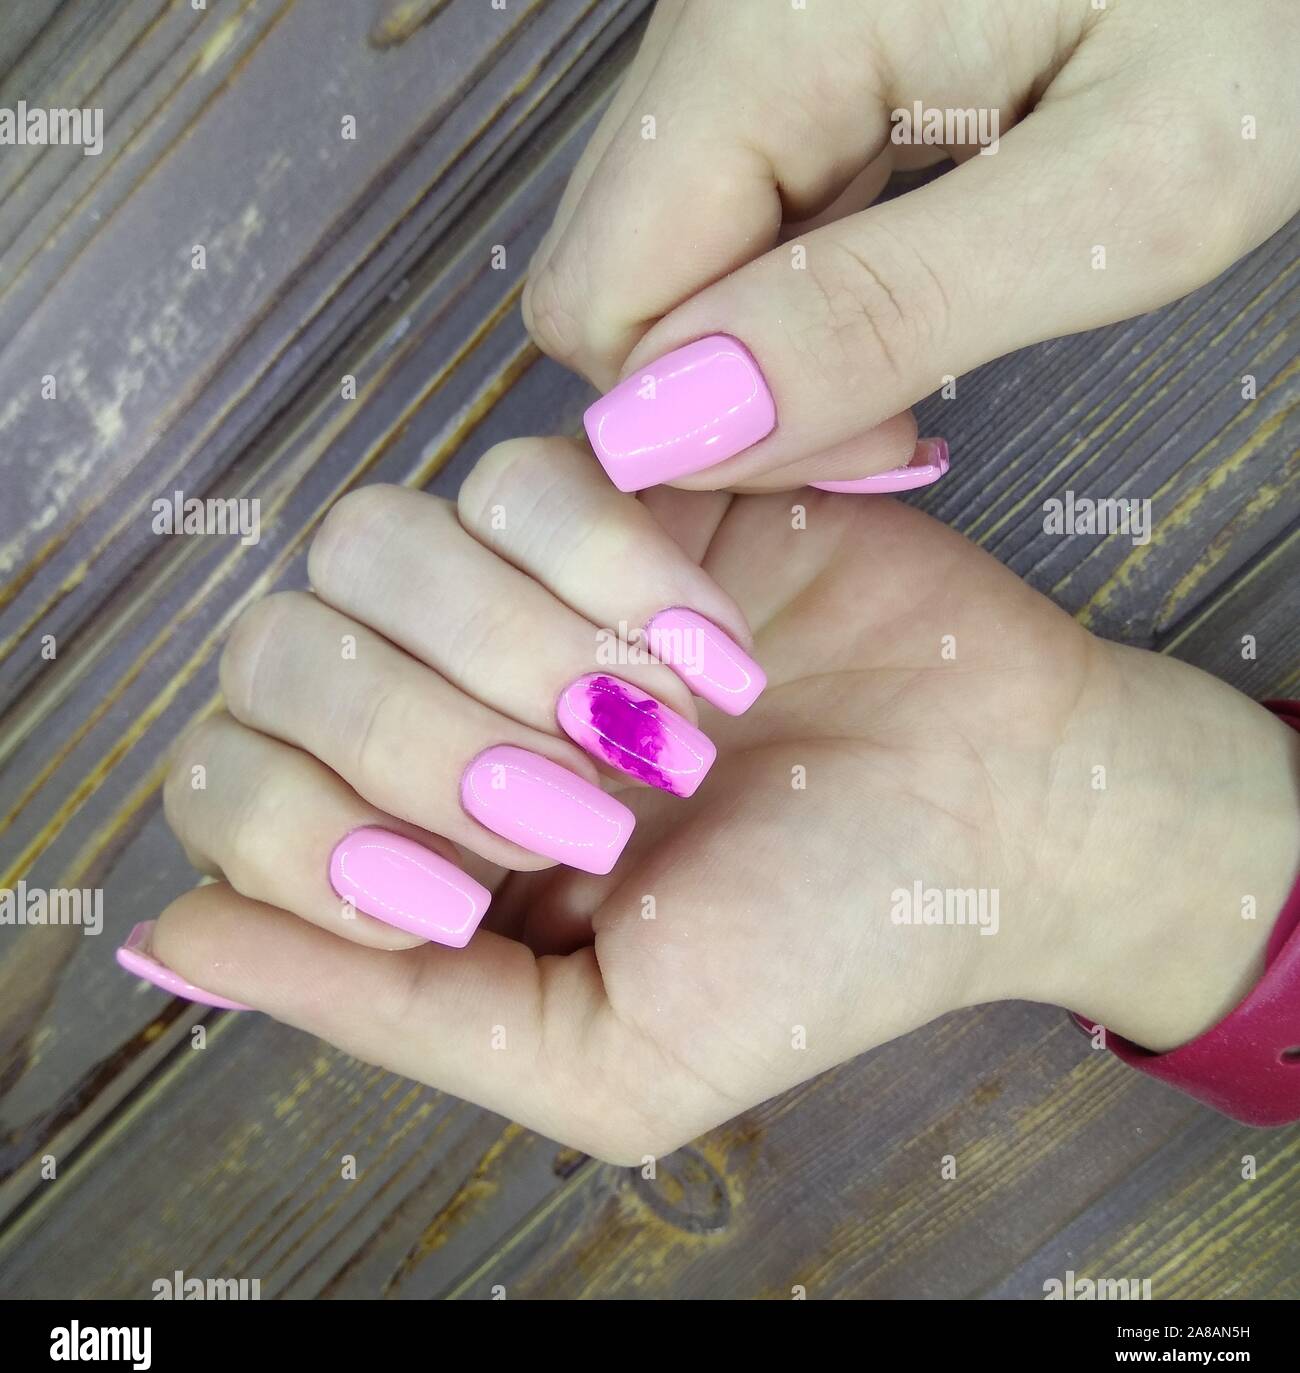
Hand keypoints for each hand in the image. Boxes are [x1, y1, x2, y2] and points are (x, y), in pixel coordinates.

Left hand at [130, 440, 1298, 1160]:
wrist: (1005, 822)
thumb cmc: (820, 955)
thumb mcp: (602, 1057)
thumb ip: (385, 1012)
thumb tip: (169, 938)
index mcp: (414, 846)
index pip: (229, 789)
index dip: (313, 836)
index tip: (466, 894)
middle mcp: (440, 698)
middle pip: (280, 653)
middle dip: (422, 742)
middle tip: (589, 811)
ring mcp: (520, 583)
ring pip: (373, 541)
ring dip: (515, 648)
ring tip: (662, 729)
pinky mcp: (621, 491)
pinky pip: (521, 473)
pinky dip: (609, 569)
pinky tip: (717, 645)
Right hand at [523, 0, 1299, 491]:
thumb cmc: (1280, 9)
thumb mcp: (1117, 198)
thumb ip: (881, 315)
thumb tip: (667, 427)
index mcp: (770, 25)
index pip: (601, 301)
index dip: (707, 419)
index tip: (880, 437)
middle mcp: (715, 5)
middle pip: (610, 271)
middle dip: (730, 384)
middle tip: (902, 399)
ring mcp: (743, 13)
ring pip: (664, 241)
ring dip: (767, 331)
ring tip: (925, 332)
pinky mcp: (786, 31)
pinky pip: (727, 192)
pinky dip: (792, 267)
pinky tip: (904, 267)